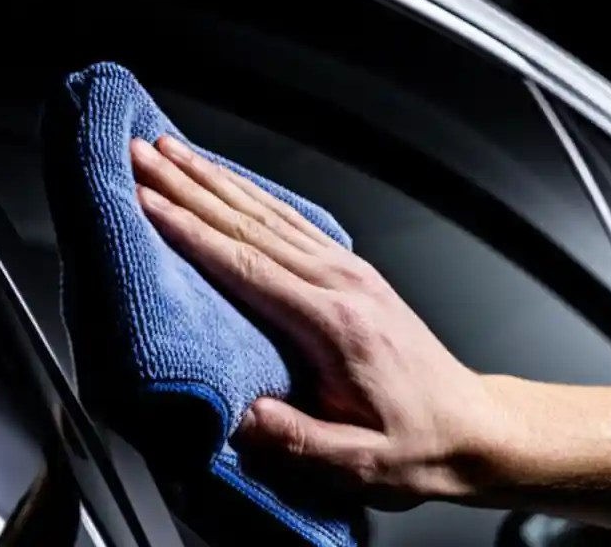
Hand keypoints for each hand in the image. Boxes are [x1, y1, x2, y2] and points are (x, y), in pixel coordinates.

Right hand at [130, 136, 501, 507]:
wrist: (471, 427)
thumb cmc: (417, 443)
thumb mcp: (359, 462)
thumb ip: (298, 439)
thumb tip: (238, 416)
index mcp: (335, 324)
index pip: (247, 265)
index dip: (191, 231)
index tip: (146, 200)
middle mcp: (341, 283)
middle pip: (249, 223)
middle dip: (187, 185)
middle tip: (139, 152)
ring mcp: (349, 272)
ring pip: (268, 212)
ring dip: (212, 178)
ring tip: (168, 149)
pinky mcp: (352, 273)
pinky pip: (291, 220)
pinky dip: (250, 194)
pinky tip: (226, 179)